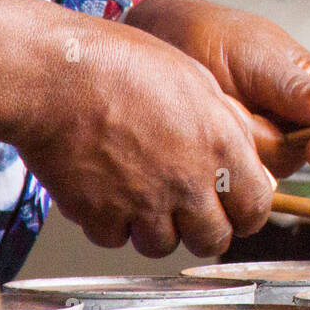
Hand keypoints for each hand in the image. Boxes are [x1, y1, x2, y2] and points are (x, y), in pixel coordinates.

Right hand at [12, 13, 275, 258]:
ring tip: (141, 196)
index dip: (245, 212)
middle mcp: (186, 181)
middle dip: (204, 229)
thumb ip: (227, 126)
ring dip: (155, 228)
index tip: (234, 209)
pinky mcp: (101, 215)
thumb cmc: (118, 64)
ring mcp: (143, 202)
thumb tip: (248, 162)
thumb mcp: (194, 79)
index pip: (254, 208)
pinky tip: (106, 192)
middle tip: (189, 211)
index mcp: (217, 144)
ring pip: (163, 245)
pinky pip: (115, 238)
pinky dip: (111, 223)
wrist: (55, 75)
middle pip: (212, 239)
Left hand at [124, 0, 309, 177]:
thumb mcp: (259, 57)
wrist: (165, 40)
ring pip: (268, 166)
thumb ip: (298, 88)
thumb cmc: (216, 36)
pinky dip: (220, 148)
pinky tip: (208, 121)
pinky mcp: (235, 155)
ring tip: (218, 103)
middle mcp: (294, 119)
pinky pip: (237, 169)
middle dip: (267, 137)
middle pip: (302, 154)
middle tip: (235, 102)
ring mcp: (264, 140)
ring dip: (239, 139)